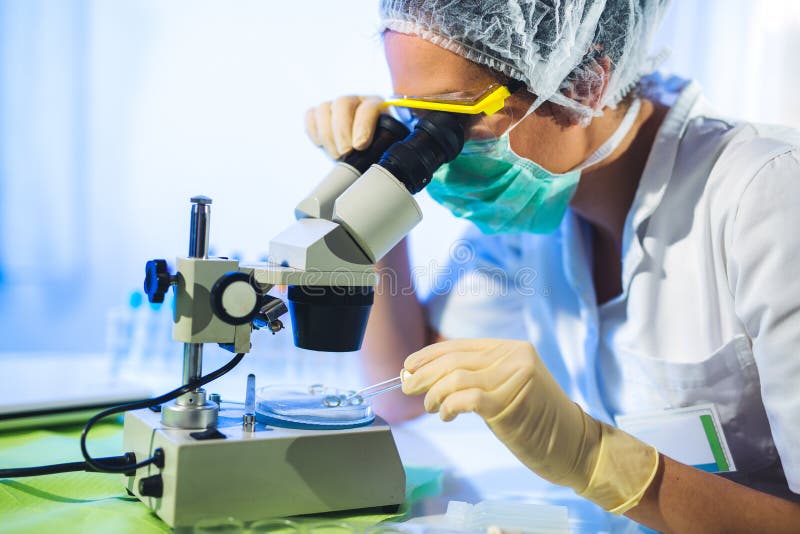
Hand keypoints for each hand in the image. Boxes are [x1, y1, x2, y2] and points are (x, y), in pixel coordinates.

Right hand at [305, 95, 383, 158]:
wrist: (367, 153)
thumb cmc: (380, 149)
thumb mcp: (388, 146)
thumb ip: (388, 143)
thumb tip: (388, 152)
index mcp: (377, 105)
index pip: (368, 107)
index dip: (363, 126)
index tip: (360, 146)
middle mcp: (356, 101)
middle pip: (343, 103)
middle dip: (342, 131)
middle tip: (345, 153)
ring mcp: (336, 106)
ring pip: (324, 109)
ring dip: (327, 135)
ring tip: (336, 155)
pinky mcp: (320, 115)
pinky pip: (310, 115)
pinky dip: (313, 130)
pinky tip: (321, 144)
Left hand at [401, 338, 658, 513]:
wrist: (576, 445)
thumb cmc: (536, 421)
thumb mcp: (506, 388)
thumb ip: (478, 375)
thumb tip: (429, 375)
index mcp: (511, 348)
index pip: (458, 346)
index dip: (428, 356)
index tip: (407, 367)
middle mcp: (514, 357)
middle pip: (453, 360)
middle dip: (423, 374)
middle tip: (406, 387)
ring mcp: (514, 379)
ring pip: (456, 378)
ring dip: (434, 393)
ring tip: (431, 407)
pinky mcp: (510, 404)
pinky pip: (466, 398)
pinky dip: (448, 406)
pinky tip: (446, 416)